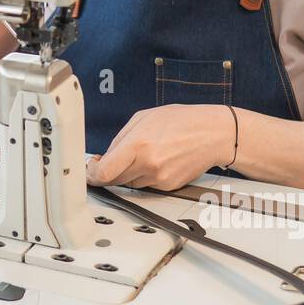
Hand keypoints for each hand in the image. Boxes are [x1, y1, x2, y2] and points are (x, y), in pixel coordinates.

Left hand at [85, 104, 233, 190]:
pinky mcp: (168, 186)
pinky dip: (143, 175)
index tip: (89, 170)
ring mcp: (159, 178)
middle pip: (114, 180)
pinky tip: (155, 160)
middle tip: (105, 162)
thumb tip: (105, 156)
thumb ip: (120, 139)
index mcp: (138, 145)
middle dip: (106, 172)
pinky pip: (146, 184)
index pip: (104, 172)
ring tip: (141, 154)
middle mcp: (148, 165)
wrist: (213, 134)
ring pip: (129, 183)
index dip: (92, 174)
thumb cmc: (182, 121)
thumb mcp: (143, 118)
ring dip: (126, 173)